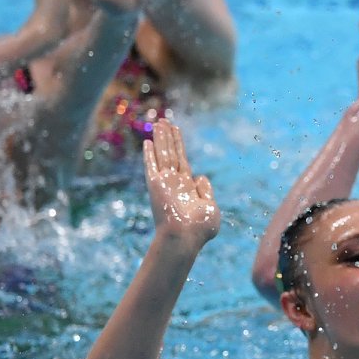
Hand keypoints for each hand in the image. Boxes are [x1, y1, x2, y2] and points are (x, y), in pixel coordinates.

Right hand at [142, 119, 219, 247]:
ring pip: (163, 154)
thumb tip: (201, 177)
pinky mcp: (155, 185)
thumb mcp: (210, 207)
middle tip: (164, 121)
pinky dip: (150, 154)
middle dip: (168, 137)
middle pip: (171, 153)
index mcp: (187, 187)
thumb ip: (206, 192)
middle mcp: (174, 182)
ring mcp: (164, 183)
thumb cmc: (200, 228)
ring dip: (161, 138)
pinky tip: (148, 142)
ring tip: (160, 122)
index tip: (176, 131)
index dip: (178, 145)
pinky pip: (152, 165)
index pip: (182, 161)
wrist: (185, 237)